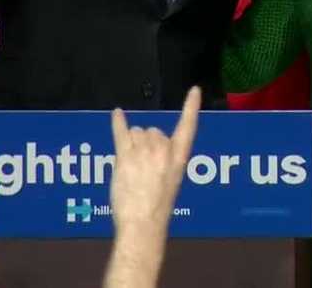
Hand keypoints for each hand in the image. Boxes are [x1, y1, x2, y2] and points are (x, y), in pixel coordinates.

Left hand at [109, 86, 201, 238]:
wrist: (143, 221)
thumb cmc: (158, 206)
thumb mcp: (172, 179)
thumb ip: (165, 159)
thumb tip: (150, 142)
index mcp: (180, 157)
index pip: (188, 126)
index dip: (191, 107)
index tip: (195, 90)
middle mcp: (164, 150)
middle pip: (153, 130)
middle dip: (146, 143)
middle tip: (143, 168)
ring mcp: (144, 151)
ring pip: (136, 132)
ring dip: (132, 144)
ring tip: (133, 168)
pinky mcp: (125, 155)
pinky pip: (121, 132)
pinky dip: (118, 122)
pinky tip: (116, 112)